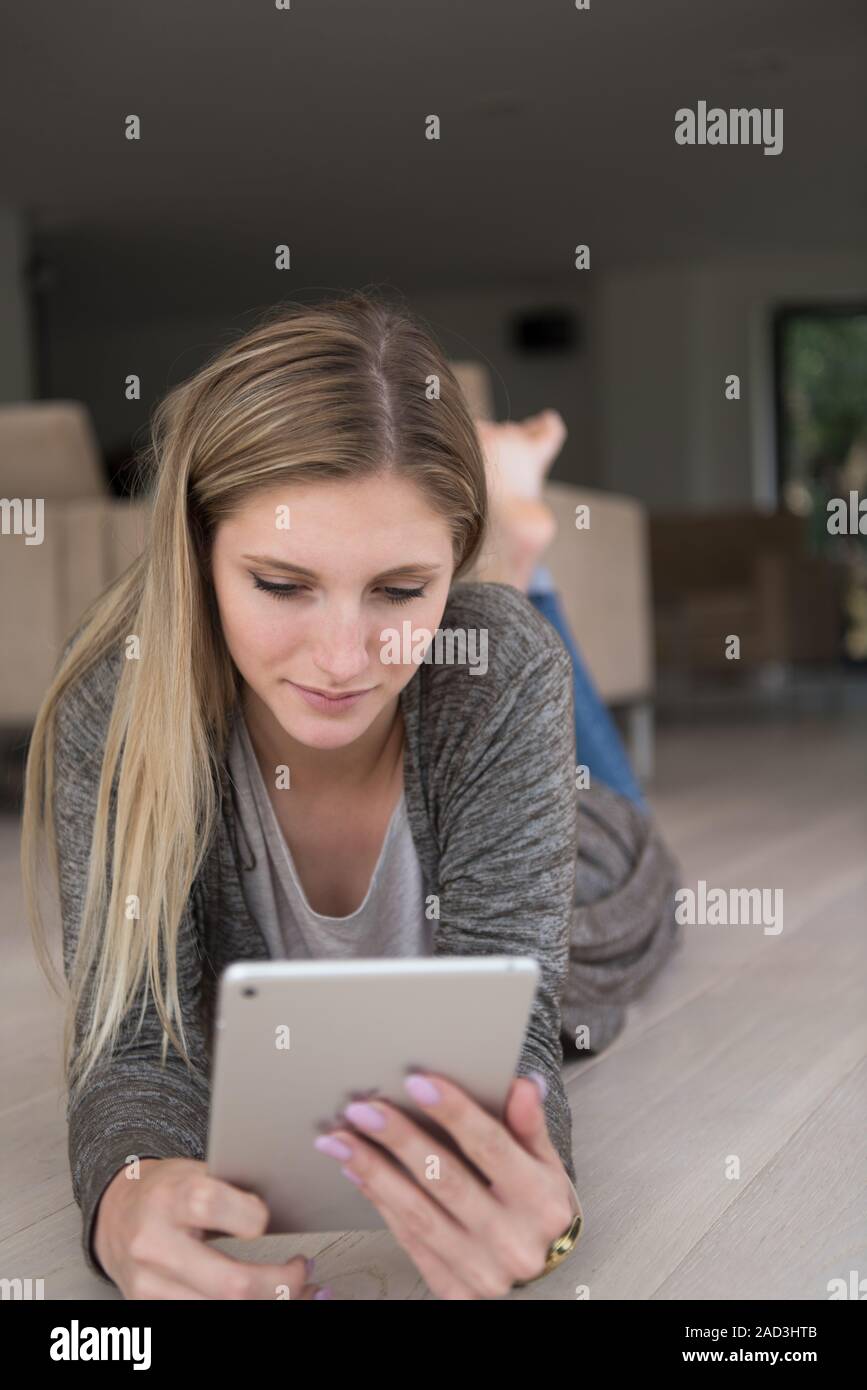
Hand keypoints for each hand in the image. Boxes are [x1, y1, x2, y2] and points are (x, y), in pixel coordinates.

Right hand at [94, 1157, 331, 1299]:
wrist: (117, 1213)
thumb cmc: (167, 1190)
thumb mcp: (196, 1172)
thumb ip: (234, 1190)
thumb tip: (291, 1205)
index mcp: (169, 1200)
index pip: (213, 1209)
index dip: (255, 1218)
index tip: (270, 1219)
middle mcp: (155, 1246)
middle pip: (230, 1283)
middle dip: (281, 1284)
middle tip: (303, 1270)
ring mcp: (151, 1286)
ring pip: (224, 1309)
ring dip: (272, 1303)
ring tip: (300, 1290)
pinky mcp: (152, 1308)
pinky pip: (208, 1316)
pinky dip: (247, 1310)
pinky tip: (268, 1300)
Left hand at [313, 1071, 575, 1298]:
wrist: (533, 1260)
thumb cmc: (533, 1200)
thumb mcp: (543, 1160)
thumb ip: (529, 1124)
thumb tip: (524, 1085)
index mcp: (542, 1202)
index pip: (492, 1147)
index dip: (454, 1113)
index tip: (417, 1082)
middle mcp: (515, 1242)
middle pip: (447, 1181)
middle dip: (400, 1140)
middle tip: (364, 1110)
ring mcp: (483, 1272)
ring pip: (419, 1215)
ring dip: (374, 1172)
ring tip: (342, 1140)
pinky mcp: (454, 1289)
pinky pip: (409, 1241)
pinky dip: (381, 1203)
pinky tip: (358, 1173)